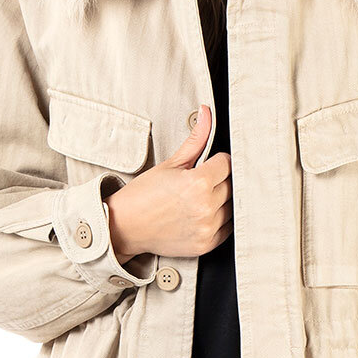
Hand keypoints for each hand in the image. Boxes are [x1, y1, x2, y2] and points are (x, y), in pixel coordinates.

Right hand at [105, 105, 231, 263]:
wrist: (125, 227)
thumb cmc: (143, 195)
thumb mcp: (170, 164)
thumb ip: (196, 140)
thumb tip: (208, 113)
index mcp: (198, 182)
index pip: (228, 163)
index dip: (218, 161)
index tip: (207, 165)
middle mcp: (205, 206)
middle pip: (232, 185)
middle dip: (220, 180)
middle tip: (200, 183)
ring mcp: (207, 227)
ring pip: (232, 206)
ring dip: (222, 200)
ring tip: (199, 199)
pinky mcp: (207, 244)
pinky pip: (228, 227)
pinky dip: (220, 220)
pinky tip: (202, 214)